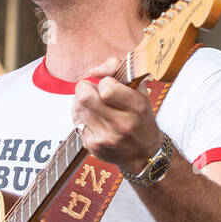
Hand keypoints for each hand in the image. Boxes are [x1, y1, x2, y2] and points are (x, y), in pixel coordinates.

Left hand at [69, 57, 163, 174]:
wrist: (144, 153)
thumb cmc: (139, 116)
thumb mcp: (138, 89)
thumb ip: (117, 68)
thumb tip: (93, 71)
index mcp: (136, 107)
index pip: (107, 88)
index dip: (105, 83)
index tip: (110, 86)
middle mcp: (122, 124)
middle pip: (84, 98)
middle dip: (84, 89)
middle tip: (92, 91)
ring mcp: (107, 138)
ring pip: (77, 108)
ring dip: (81, 102)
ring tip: (93, 105)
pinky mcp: (94, 147)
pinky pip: (76, 123)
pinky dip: (81, 118)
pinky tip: (94, 120)